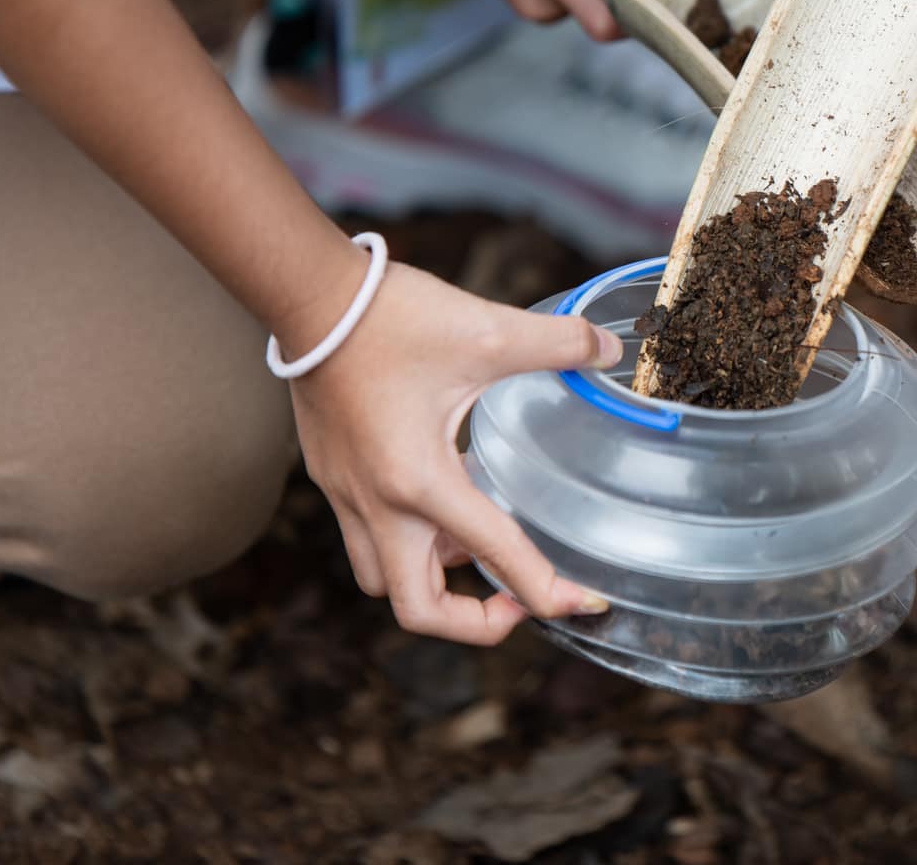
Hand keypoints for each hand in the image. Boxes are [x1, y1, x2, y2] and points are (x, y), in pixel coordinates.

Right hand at [288, 261, 621, 642]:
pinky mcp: (330, 474)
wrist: (307, 293)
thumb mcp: (488, 331)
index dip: (548, 591)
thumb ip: (559, 344)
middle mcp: (375, 502)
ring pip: (384, 577)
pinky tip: (444, 491)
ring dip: (434, 577)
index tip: (584, 603)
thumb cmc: (389, 316)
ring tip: (479, 540)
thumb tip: (609, 351)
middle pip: (417, 609)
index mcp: (418, 480)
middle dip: (473, 622)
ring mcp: (344, 492)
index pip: (495, 556)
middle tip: (518, 598)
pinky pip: (368, 535)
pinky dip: (410, 537)